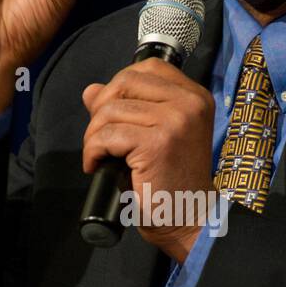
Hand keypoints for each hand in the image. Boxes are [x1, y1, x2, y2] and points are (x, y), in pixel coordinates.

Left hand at [82, 59, 215, 262]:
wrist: (189, 218)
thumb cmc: (172, 182)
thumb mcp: (154, 136)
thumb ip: (128, 108)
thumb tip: (91, 90)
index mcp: (194, 97)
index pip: (147, 68)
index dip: (119, 87)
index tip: (112, 115)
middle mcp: (190, 103)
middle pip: (125, 82)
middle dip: (101, 110)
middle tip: (100, 138)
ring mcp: (176, 121)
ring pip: (111, 110)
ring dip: (94, 136)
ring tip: (100, 157)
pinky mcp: (157, 143)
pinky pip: (107, 135)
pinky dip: (94, 152)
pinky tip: (99, 167)